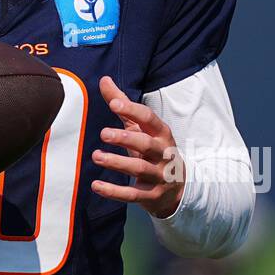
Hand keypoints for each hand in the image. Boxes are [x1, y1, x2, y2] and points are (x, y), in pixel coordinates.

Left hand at [90, 76, 184, 218]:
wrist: (178, 188)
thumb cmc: (153, 151)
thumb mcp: (141, 128)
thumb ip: (123, 104)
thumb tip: (104, 79)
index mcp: (161, 133)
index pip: (149, 118)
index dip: (132, 110)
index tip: (114, 104)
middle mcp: (163, 154)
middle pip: (146, 144)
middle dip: (126, 138)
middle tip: (104, 133)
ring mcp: (159, 176)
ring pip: (139, 168)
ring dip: (117, 163)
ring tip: (97, 156)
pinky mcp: (151, 196)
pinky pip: (133, 195)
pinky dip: (114, 191)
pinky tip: (96, 186)